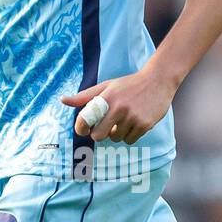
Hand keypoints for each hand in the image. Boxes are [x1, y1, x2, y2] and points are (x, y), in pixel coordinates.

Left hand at [60, 66, 176, 142]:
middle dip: (100, 134)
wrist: (158, 80)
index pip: (85, 120)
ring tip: (124, 120)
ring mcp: (132, 117)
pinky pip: (130, 140)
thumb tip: (62, 100)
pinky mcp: (145, 124)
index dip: (81, 128)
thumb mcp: (106, 86)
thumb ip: (84, 96)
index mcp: (106, 98)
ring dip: (117, 133)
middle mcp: (118, 108)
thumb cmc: (129, 84)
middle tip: (106, 127)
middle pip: (99, 136)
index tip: (84, 129)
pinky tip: (134, 122)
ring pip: (116, 139)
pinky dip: (130, 135)